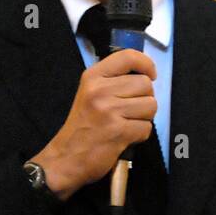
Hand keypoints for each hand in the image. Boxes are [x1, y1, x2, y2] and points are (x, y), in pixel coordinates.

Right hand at [29, 49, 156, 200]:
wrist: (65, 158)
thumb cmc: (81, 126)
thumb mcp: (89, 93)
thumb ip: (112, 81)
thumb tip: (145, 75)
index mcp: (92, 77)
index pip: (128, 56)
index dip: (146, 64)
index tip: (150, 75)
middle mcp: (100, 90)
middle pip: (145, 84)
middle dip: (145, 98)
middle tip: (132, 109)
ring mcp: (109, 111)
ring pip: (150, 105)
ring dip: (144, 117)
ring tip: (128, 123)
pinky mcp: (118, 131)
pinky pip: (146, 127)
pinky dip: (140, 134)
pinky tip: (125, 136)